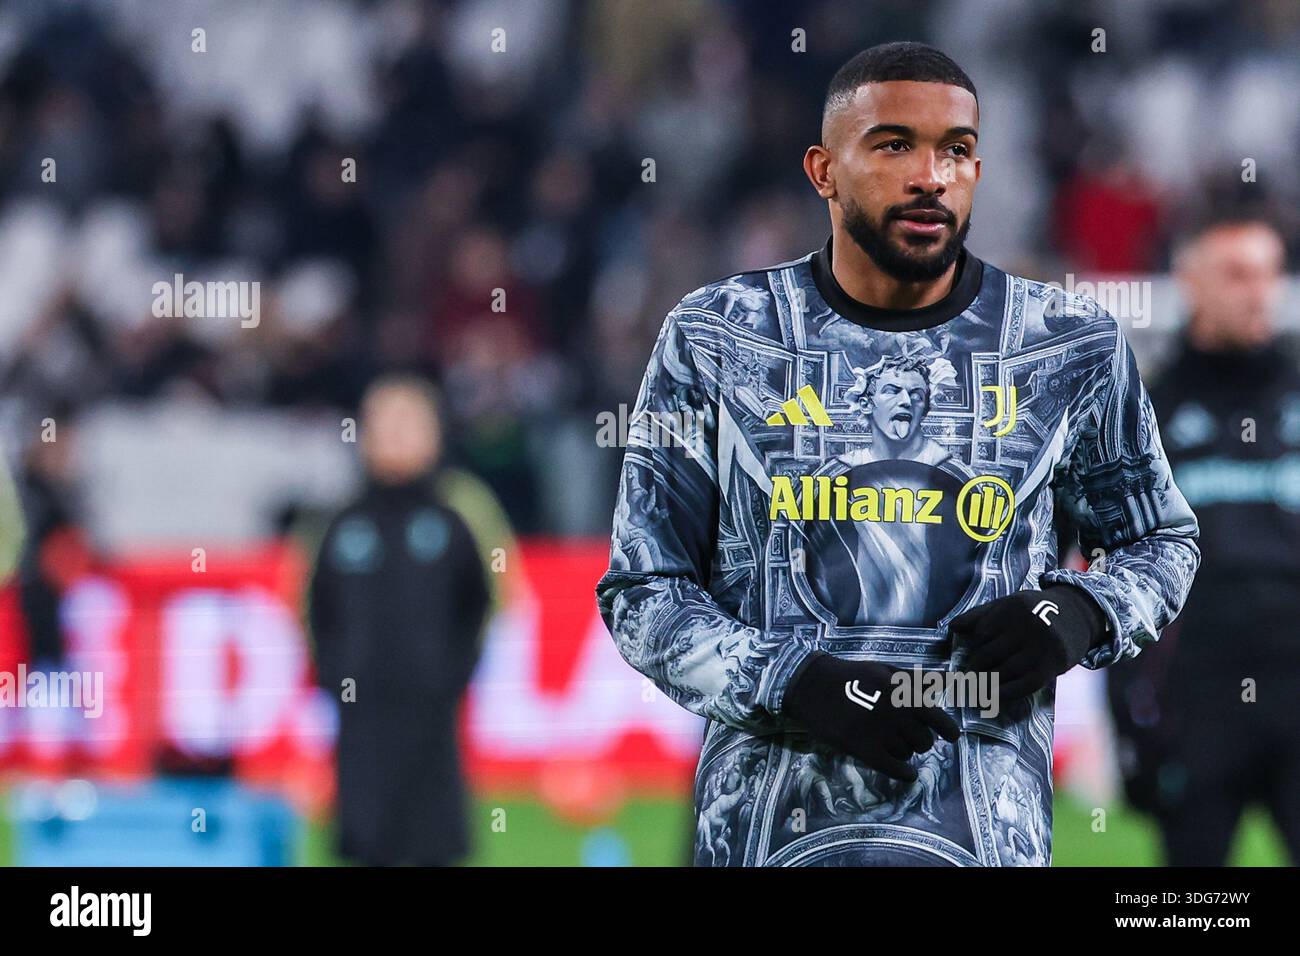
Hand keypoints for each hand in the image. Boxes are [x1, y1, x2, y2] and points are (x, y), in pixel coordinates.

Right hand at [782, 652, 959, 781]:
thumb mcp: (887, 670)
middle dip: (919, 740)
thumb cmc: (852, 676)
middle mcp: (896, 713)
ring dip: (904, 752)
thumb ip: (917, 679)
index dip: (948, 730)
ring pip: (907, 754)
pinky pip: (894, 769)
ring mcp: (879, 732)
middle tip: (906, 735)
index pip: (938, 718)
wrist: (813, 685)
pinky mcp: (862, 749)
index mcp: (903, 692)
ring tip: (891, 744)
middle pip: (924, 741)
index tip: (951, 736)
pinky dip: (905, 774)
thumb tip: (948, 683)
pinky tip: (907, 773)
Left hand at [949, 585, 1106, 701]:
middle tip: (969, 676)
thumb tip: (953, 627)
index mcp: (1013, 608)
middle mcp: (1028, 626)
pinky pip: (1026, 684)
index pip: (981, 634)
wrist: (1077, 614)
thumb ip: (980, 615)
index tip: (970, 656)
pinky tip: (996, 695)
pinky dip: (1008, 692)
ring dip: (988, 682)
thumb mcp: (1008, 604)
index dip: (974, 647)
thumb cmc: (1034, 610)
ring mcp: (1042, 646)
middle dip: (976, 667)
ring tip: (978, 687)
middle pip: (990, 654)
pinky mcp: (1053, 664)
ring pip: (1005, 671)